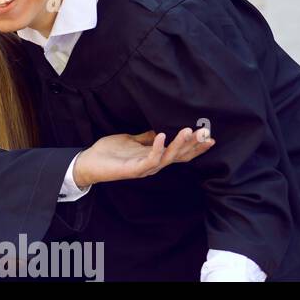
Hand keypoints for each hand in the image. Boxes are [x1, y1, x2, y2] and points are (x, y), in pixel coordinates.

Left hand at [73, 127, 213, 187]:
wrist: (88, 162)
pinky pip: (149, 159)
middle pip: (179, 156)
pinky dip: (157, 147)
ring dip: (179, 144)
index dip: (195, 147)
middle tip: (206, 133)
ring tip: (188, 131)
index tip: (210, 137)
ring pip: (168, 157)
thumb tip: (161, 129)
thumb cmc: (109, 152)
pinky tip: (162, 135)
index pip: (180, 153)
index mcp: (155, 157)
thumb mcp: (131, 141)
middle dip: (194, 145)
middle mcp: (153, 164)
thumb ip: (146, 137)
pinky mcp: (134, 170)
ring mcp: (145, 168)